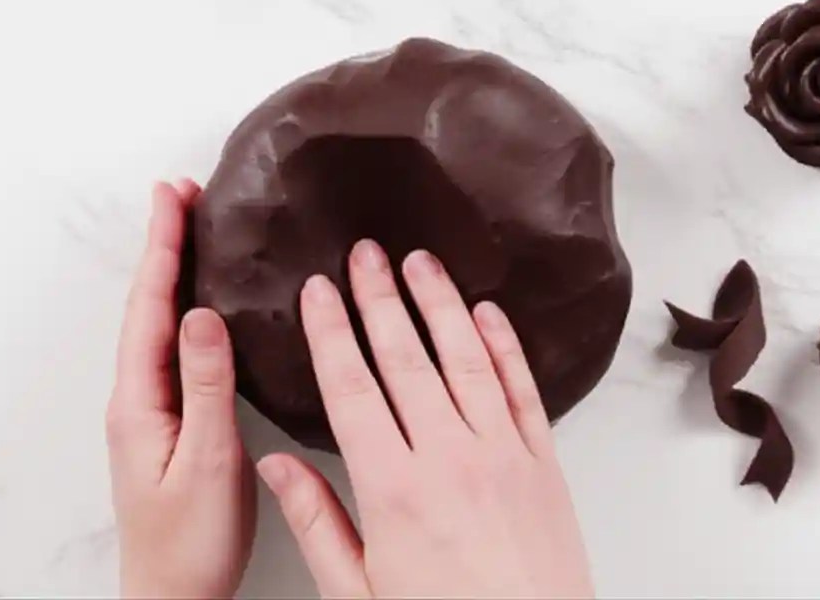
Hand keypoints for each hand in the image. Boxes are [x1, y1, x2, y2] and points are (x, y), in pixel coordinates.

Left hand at [106, 180, 255, 598]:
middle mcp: (137, 397)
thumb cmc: (190, 541)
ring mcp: (150, 408)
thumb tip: (201, 314)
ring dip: (172, 272)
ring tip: (191, 229)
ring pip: (158, 323)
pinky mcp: (169, 420)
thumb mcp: (207, 462)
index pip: (150, 308)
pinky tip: (202, 301)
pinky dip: (183, 308)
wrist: (172, 594)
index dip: (163, 248)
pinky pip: (173, 347)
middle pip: (147, 305)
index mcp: (140, 401)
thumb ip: (206, 387)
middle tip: (182, 192)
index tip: (173, 195)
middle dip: (164, 245)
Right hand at [256, 240, 594, 598]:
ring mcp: (503, 454)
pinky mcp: (544, 462)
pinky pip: (522, 388)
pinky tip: (487, 312)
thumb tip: (276, 464)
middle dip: (379, 298)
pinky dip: (504, 345)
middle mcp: (449, 458)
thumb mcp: (358, 591)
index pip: (352, 387)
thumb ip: (316, 521)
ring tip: (420, 261)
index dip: (331, 331)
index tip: (317, 290)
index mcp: (393, 488)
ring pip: (465, 358)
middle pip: (405, 358)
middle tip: (363, 254)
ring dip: (439, 303)